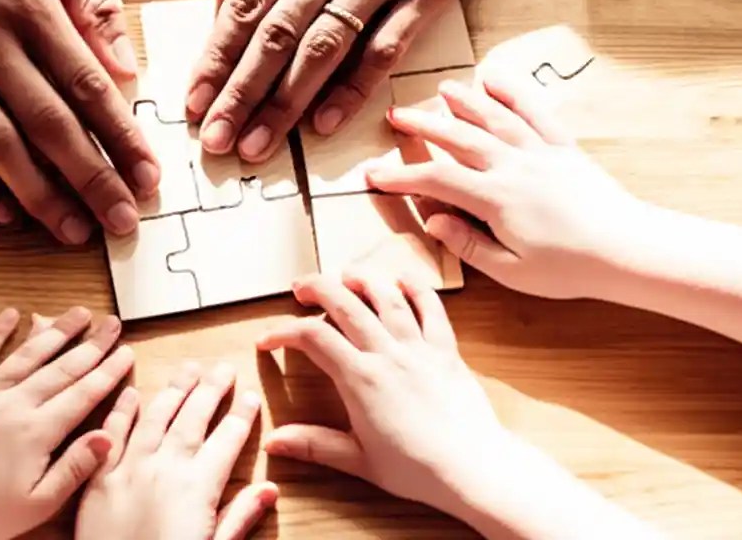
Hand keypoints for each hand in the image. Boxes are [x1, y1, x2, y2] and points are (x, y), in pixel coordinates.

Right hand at [0, 0, 158, 243]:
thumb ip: (97, 5)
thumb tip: (129, 71)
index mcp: (32, 10)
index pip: (89, 89)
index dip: (122, 139)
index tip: (148, 177)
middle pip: (51, 126)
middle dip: (92, 181)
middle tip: (122, 222)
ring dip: (39, 194)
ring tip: (72, 231)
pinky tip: (5, 212)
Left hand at [0, 307, 133, 539]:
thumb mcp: (40, 503)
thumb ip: (75, 467)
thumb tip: (108, 437)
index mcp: (36, 433)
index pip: (82, 395)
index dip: (107, 372)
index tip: (126, 353)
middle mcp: (12, 406)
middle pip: (61, 369)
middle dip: (91, 345)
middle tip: (112, 324)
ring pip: (26, 355)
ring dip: (55, 332)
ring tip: (78, 313)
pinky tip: (11, 315)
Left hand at [76, 362, 277, 539]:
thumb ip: (239, 519)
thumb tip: (269, 490)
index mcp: (198, 488)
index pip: (227, 440)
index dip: (241, 416)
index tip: (250, 395)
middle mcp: (165, 470)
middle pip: (193, 418)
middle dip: (211, 389)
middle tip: (223, 367)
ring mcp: (128, 471)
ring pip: (155, 417)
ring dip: (174, 389)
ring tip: (188, 369)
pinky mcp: (98, 481)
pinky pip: (111, 435)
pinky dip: (122, 411)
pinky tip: (131, 392)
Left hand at [187, 0, 546, 162]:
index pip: (245, 4)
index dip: (216, 59)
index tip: (195, 101)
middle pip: (276, 35)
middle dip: (240, 93)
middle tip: (217, 139)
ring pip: (323, 49)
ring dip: (286, 103)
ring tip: (258, 144)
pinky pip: (385, 49)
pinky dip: (354, 89)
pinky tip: (325, 122)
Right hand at [258, 271, 509, 509]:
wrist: (474, 468)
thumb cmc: (419, 469)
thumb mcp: (359, 461)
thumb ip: (315, 445)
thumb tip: (272, 441)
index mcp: (360, 379)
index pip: (312, 337)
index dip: (283, 331)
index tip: (267, 340)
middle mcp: (387, 354)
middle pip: (345, 303)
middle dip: (317, 287)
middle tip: (300, 287)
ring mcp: (419, 347)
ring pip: (386, 296)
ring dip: (363, 278)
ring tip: (346, 272)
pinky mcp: (446, 350)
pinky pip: (432, 308)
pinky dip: (417, 288)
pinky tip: (402, 279)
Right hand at [365, 75, 643, 298]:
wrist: (628, 249)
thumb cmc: (570, 268)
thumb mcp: (512, 271)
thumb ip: (468, 244)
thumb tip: (433, 221)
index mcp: (496, 199)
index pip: (436, 181)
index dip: (401, 176)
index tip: (374, 174)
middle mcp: (513, 167)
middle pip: (459, 138)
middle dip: (423, 126)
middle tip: (396, 117)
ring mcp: (539, 152)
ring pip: (493, 118)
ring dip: (464, 101)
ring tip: (440, 90)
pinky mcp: (563, 148)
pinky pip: (534, 113)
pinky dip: (513, 93)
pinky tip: (495, 80)